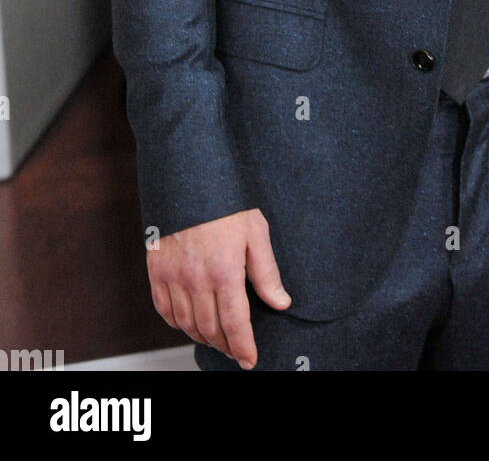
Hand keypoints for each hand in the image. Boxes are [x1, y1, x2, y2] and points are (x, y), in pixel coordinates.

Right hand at [146, 207, 290, 368]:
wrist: (189, 180)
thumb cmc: (226, 202)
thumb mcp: (255, 232)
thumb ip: (267, 272)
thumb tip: (281, 302)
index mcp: (224, 270)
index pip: (235, 323)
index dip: (243, 346)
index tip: (249, 360)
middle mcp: (196, 279)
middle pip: (211, 329)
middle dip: (226, 346)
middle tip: (236, 351)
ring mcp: (173, 277)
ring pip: (187, 324)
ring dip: (203, 338)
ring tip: (217, 339)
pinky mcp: (156, 271)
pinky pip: (164, 310)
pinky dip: (177, 324)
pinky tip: (189, 323)